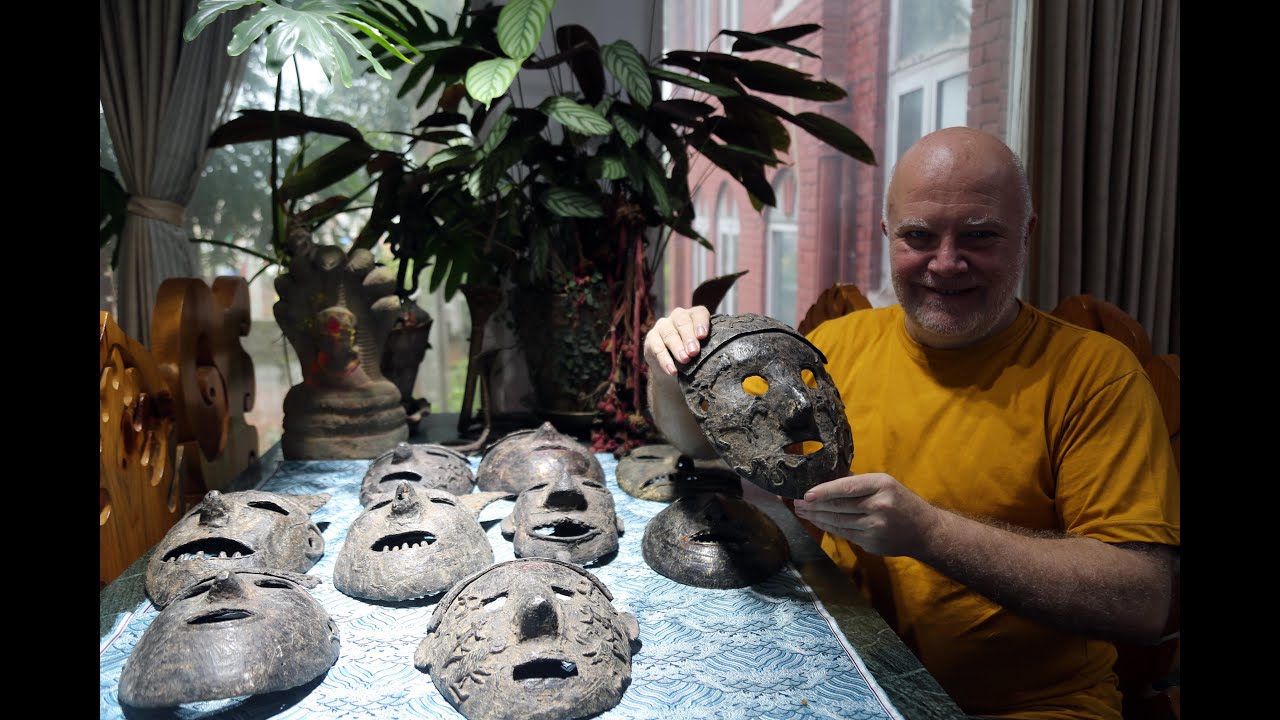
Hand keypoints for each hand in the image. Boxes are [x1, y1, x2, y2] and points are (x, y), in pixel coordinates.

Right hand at [643, 306, 711, 375]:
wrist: (674, 370)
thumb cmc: (693, 356)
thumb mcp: (703, 350)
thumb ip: (709, 346)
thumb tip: (719, 353)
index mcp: (693, 316)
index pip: (698, 313)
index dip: (700, 323)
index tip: (702, 336)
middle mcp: (677, 317)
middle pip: (682, 322)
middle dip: (689, 337)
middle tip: (694, 351)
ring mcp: (662, 326)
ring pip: (669, 334)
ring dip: (677, 348)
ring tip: (685, 360)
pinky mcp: (651, 338)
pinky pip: (657, 348)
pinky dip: (665, 360)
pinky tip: (672, 370)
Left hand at [792, 473, 940, 556]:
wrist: (925, 531)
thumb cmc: (902, 502)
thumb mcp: (885, 484)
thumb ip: (858, 482)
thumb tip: (827, 477)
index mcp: (882, 485)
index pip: (847, 488)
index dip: (823, 491)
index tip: (805, 494)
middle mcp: (879, 506)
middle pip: (839, 506)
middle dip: (814, 505)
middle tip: (796, 502)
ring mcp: (875, 527)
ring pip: (838, 522)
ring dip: (817, 517)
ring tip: (802, 512)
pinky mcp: (872, 543)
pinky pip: (844, 534)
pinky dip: (829, 527)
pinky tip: (818, 522)